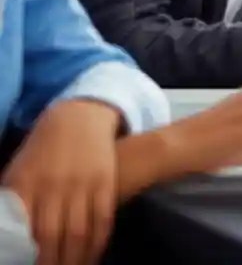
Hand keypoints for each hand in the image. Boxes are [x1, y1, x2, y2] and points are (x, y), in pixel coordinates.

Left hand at [3, 100, 121, 264]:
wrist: (79, 118)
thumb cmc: (43, 151)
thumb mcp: (18, 172)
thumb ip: (13, 202)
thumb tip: (8, 235)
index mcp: (25, 184)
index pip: (23, 229)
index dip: (25, 255)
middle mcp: (53, 185)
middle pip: (50, 235)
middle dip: (51, 263)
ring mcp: (82, 184)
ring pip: (79, 232)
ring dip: (75, 259)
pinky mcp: (105, 183)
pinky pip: (102, 220)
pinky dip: (98, 243)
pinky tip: (92, 257)